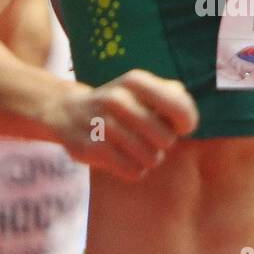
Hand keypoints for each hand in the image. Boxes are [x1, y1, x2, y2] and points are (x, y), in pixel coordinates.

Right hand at [45, 70, 198, 179]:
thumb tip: (187, 119)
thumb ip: (171, 96)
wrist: (66, 111)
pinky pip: (133, 171)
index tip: (178, 126)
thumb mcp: (142, 90)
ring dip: (147, 158)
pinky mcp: (90, 148)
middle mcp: (117, 99)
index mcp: (135, 81)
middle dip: (162, 143)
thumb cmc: (119, 105)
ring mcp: (101, 124)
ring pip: (150, 158)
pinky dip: (133, 169)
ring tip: (135, 148)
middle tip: (149, 138)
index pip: (180, 107)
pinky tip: (123, 158)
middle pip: (167, 139)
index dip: (186, 123)